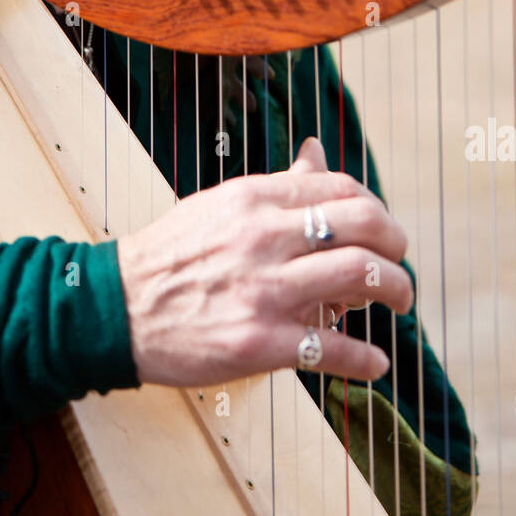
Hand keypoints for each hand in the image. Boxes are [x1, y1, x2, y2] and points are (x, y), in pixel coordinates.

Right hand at [116, 136, 412, 386]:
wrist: (115, 307)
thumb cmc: (171, 254)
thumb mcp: (222, 203)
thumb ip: (279, 186)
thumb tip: (317, 152)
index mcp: (255, 198)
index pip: (342, 188)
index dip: (376, 208)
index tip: (380, 231)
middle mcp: (264, 237)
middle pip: (365, 226)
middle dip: (397, 246)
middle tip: (400, 265)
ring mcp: (264, 291)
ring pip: (361, 278)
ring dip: (396, 292)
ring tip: (399, 305)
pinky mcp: (259, 342)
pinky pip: (332, 348)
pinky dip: (366, 359)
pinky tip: (376, 363)